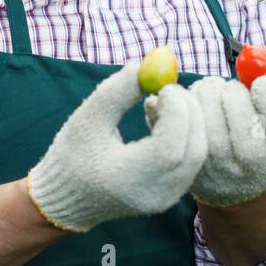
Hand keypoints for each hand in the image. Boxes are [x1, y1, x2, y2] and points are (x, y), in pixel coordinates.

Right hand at [25, 61, 207, 231]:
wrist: (67, 200)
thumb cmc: (72, 157)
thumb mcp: (87, 120)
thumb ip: (115, 92)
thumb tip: (142, 65)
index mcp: (127, 179)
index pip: (170, 147)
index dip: (176, 111)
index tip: (164, 87)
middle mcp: (153, 194)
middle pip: (194, 150)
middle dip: (189, 111)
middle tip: (169, 88)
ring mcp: (166, 199)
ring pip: (198, 154)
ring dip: (189, 121)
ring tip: (157, 104)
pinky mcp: (171, 196)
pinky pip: (191, 160)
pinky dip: (186, 135)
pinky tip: (159, 122)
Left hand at [150, 74, 265, 206]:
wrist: (230, 180)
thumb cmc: (255, 137)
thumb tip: (254, 67)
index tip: (262, 81)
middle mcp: (254, 173)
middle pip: (246, 138)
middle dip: (235, 98)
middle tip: (230, 85)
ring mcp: (222, 175)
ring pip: (214, 133)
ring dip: (209, 98)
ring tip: (210, 88)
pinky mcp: (194, 169)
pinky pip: (190, 133)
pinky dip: (189, 106)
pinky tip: (194, 99)